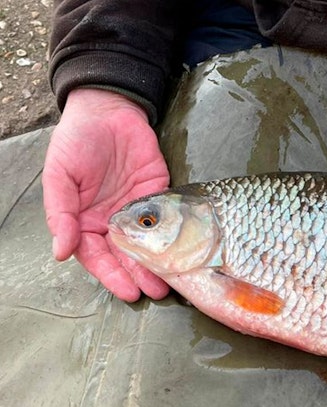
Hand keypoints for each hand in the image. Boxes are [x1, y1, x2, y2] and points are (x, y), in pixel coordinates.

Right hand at [42, 88, 170, 301]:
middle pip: (126, 257)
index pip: (98, 257)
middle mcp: (112, 221)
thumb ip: (60, 214)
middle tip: (154, 292)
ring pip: (149, 244)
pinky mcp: (159, 194)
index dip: (111, 276)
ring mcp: (138, 210)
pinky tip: (183, 253)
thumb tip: (60, 251)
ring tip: (171, 283)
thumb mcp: (60, 176)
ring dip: (159, 264)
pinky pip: (167, 219)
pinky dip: (174, 238)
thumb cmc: (76, 142)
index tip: (126, 292)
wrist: (108, 110)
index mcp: (84, 221)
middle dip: (139, 276)